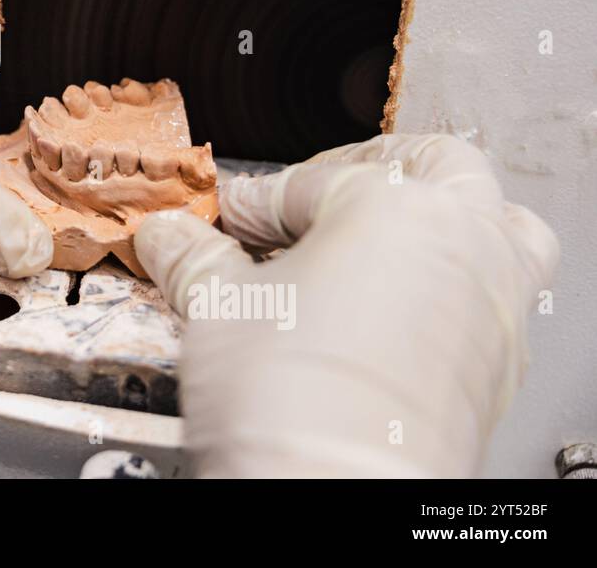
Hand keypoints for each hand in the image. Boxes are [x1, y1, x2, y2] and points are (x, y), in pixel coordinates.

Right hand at [133, 134, 556, 476]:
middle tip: (316, 191)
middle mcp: (463, 243)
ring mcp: (493, 303)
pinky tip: (400, 310)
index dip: (253, 201)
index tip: (224, 219)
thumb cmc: (293, 409)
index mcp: (392, 207)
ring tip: (388, 235)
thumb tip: (168, 236)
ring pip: (499, 223)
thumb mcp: (216, 310)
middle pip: (436, 165)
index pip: (308, 181)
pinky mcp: (500, 364)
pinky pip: (494, 294)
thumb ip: (193, 257)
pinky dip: (454, 282)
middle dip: (371, 168)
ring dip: (443, 216)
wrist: (342, 502)